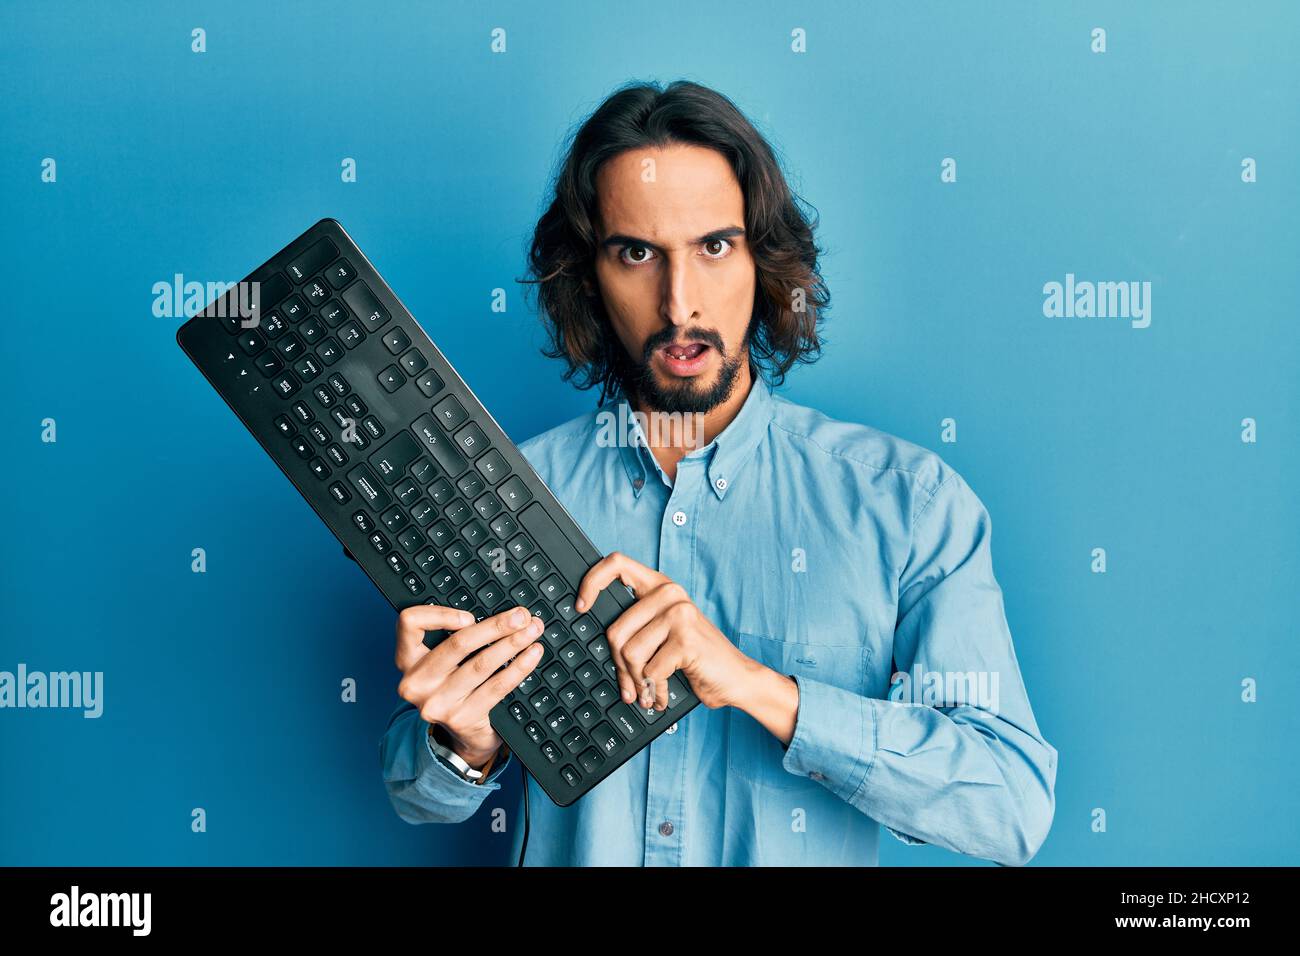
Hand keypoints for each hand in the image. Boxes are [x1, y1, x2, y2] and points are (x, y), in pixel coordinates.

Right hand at [395, 604, 544, 767]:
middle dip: (496, 626)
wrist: (462, 736)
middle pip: (458, 643)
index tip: (470, 615)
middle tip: (521, 616)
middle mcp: (416, 683)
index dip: (440, 614)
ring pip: (481, 663)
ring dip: (513, 643)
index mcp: (407, 660)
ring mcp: (438, 703)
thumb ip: (453, 637)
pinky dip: (520, 667)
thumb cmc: (454, 687)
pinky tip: (532, 654)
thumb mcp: (442, 662)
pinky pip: (497, 686)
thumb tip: (499, 613)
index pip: (410, 623)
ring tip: (532, 631)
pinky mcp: (462, 718)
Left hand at [575, 552, 753, 711]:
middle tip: (630, 684)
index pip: (616, 564)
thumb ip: (636, 626)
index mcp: (660, 587)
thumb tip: (596, 636)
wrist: (736, 678)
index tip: (582, 607)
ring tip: (649, 689)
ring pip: (630, 653)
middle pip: (615, 630)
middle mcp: (670, 594)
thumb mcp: (662, 634)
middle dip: (619, 666)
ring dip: (637, 681)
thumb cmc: (696, 658)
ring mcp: (680, 614)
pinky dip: (654, 689)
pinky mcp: (686, 639)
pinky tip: (663, 693)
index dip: (592, 582)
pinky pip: (650, 670)